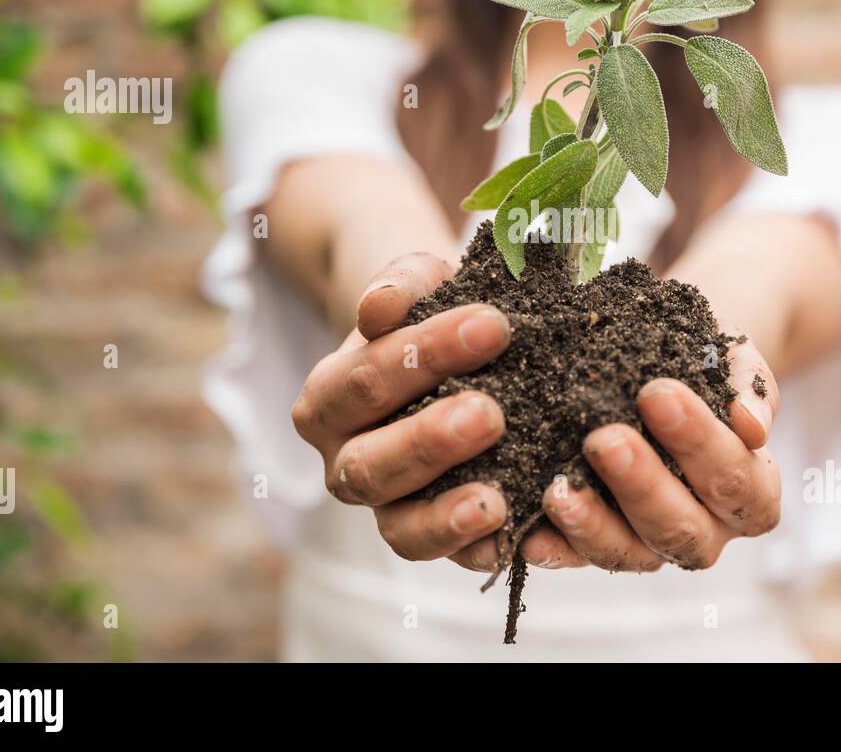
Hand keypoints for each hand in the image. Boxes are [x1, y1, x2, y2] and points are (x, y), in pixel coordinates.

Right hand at [291, 252, 514, 569]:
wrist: (461, 346)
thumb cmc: (433, 312)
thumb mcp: (418, 283)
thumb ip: (398, 286)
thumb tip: (378, 308)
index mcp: (327, 401)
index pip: (366, 380)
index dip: (425, 354)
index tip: (494, 325)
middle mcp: (345, 462)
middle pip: (371, 463)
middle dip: (429, 441)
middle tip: (490, 414)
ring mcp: (387, 508)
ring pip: (400, 528)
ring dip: (446, 515)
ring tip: (496, 499)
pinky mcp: (431, 537)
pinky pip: (447, 558)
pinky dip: (476, 552)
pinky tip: (513, 537)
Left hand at [521, 338, 781, 571]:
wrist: (658, 362)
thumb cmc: (701, 361)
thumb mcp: (729, 357)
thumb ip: (746, 385)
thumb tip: (751, 424)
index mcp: (749, 491)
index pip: (736, 480)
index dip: (701, 442)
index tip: (657, 393)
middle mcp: (706, 530)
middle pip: (683, 528)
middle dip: (642, 484)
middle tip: (604, 439)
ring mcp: (649, 546)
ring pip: (630, 555)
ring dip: (593, 525)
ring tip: (559, 489)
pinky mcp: (597, 548)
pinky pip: (575, 560)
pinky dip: (552, 549)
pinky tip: (527, 531)